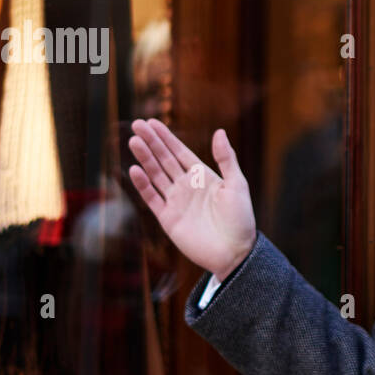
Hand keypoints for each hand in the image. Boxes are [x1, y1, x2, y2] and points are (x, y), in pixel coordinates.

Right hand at [128, 119, 256, 281]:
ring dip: (145, 159)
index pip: (180, 152)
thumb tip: (219, 131)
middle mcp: (187, 187)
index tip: (152, 122)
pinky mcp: (168, 219)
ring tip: (133, 141)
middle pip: (164, 160)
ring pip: (156, 175)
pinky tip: (134, 169)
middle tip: (137, 125)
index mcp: (203, 177)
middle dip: (151, 143)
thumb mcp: (237, 184)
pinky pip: (152, 198)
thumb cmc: (240, 219)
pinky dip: (143, 185)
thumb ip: (226, 159)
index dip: (166, 138)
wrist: (235, 252)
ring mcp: (176, 202)